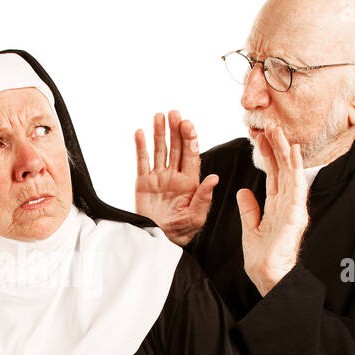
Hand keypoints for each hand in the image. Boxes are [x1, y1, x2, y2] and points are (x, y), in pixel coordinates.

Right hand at [135, 109, 218, 246]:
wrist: (157, 241)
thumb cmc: (180, 232)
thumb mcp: (196, 217)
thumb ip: (204, 197)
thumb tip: (214, 178)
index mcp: (190, 182)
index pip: (191, 155)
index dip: (190, 139)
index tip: (187, 124)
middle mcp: (175, 176)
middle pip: (176, 148)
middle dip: (175, 130)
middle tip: (174, 114)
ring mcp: (158, 178)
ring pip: (160, 150)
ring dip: (160, 133)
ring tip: (158, 116)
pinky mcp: (143, 183)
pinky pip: (142, 161)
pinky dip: (141, 147)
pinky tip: (140, 133)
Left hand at [237, 125, 310, 295]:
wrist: (267, 277)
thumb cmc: (262, 258)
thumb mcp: (250, 228)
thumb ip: (249, 209)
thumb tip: (243, 191)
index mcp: (276, 206)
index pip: (273, 174)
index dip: (268, 155)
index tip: (261, 137)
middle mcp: (287, 204)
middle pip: (283, 169)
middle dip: (277, 147)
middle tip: (270, 126)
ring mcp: (293, 208)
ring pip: (291, 173)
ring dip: (285, 151)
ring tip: (280, 131)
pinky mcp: (296, 215)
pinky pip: (296, 187)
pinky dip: (295, 168)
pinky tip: (293, 152)